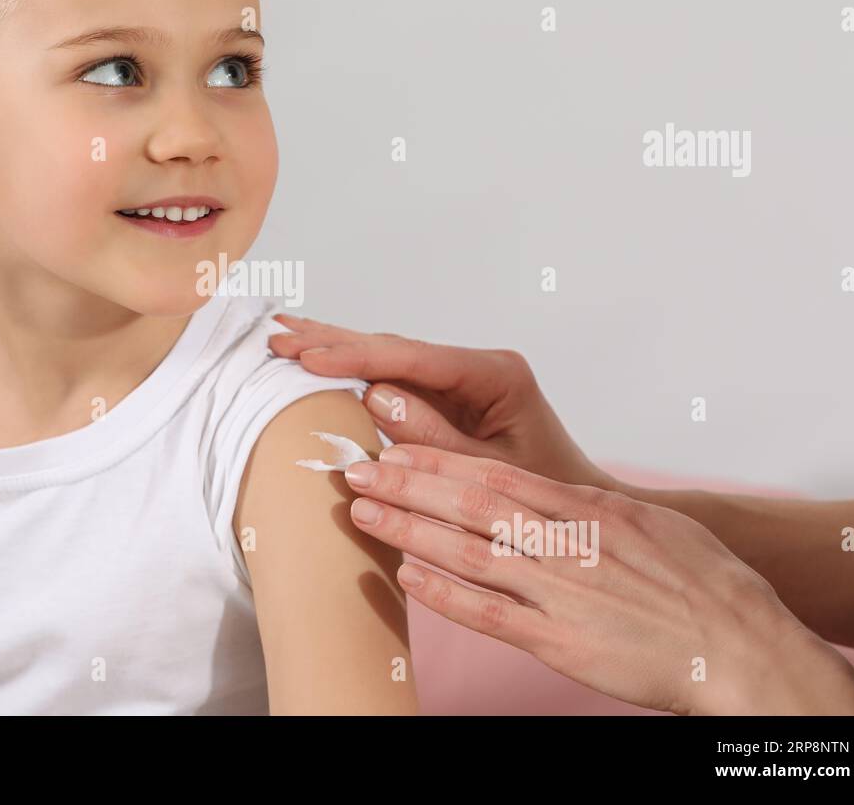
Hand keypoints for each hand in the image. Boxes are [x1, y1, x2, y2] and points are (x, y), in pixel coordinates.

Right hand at [270, 315, 619, 491]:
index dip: (356, 356)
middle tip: (277, 339)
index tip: (307, 358)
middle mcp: (476, 366)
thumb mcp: (491, 475)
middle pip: (393, 347)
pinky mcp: (445, 395)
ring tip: (282, 336)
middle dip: (333, 343)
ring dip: (333, 347)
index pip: (412, 357)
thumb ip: (434, 438)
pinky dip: (350, 366)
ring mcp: (459, 378)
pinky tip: (316, 355)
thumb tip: (374, 396)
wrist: (576, 516)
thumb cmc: (546, 499)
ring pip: (386, 355)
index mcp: (496, 374)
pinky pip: (390, 375)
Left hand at [341, 444, 853, 714]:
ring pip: (468, 552)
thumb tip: (552, 496)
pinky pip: (489, 613)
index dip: (439, 458)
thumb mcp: (653, 526)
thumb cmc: (706, 587)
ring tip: (363, 512)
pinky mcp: (560, 641)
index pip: (498, 474)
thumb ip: (595, 509)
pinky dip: (444, 594)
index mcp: (591, 509)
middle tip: (358, 469)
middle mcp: (569, 543)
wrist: (744, 650)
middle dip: (408, 483)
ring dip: (410, 530)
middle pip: (471, 504)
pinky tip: (408, 575)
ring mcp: (562, 592)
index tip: (398, 446)